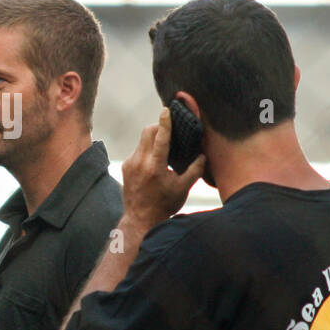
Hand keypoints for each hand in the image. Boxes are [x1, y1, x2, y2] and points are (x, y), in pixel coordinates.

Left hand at [120, 107, 205, 227]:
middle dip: (158, 127)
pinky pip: (137, 150)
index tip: (166, 110)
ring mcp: (130, 164)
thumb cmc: (164, 205)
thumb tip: (203, 155)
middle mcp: (140, 162)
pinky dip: (147, 150)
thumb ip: (194, 170)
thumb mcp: (182, 189)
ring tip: (164, 147)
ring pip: (141, 141)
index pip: (160, 138)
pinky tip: (155, 159)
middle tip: (169, 129)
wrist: (140, 219)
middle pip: (147, 132)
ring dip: (152, 138)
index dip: (164, 123)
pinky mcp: (126, 167)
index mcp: (155, 167)